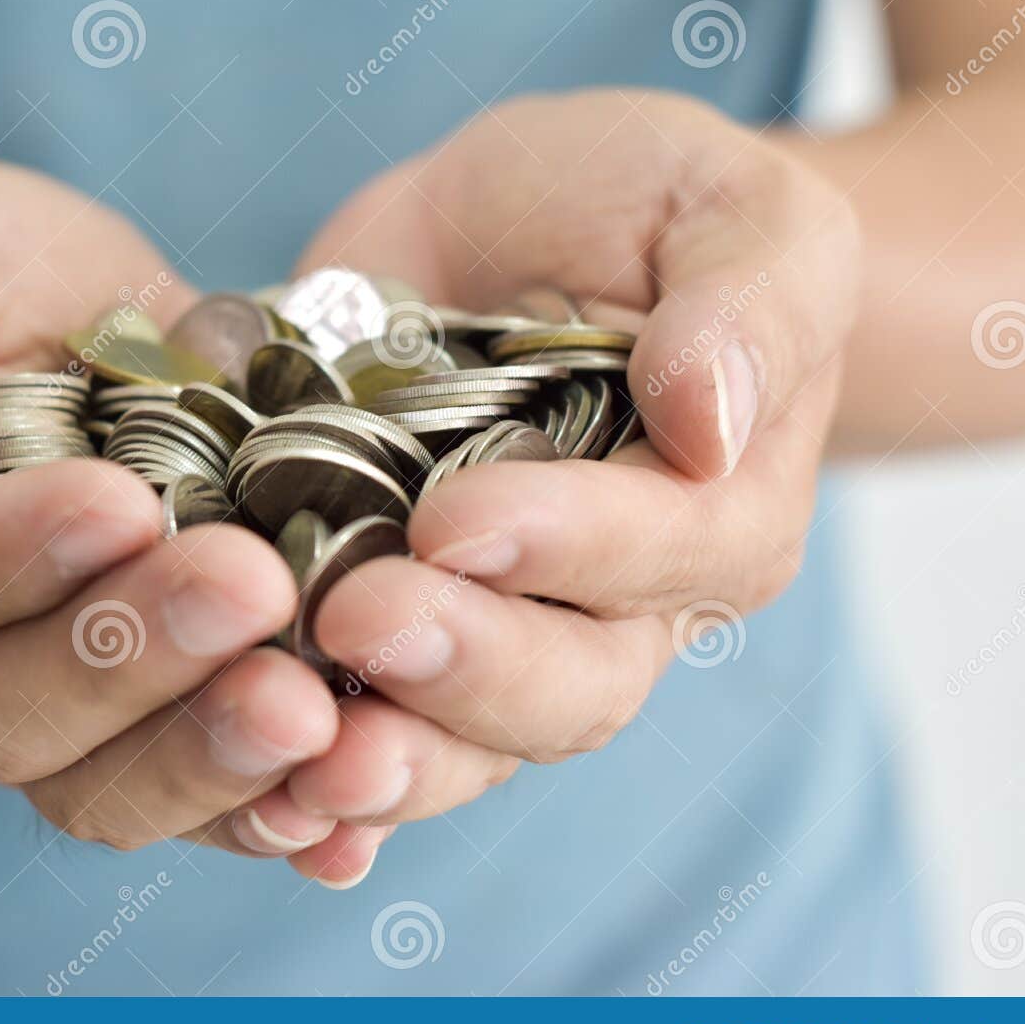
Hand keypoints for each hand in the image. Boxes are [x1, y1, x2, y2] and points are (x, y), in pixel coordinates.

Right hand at [0, 162, 346, 861]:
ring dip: (205, 762)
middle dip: (130, 660)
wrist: (17, 346)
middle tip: (252, 590)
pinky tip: (346, 814)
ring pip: (92, 787)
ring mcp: (16, 724)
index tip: (122, 500)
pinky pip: (185, 810)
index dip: (7, 553)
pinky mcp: (123, 744)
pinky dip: (265, 820)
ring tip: (312, 710)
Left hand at [245, 91, 859, 886]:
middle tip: (356, 620)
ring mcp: (500, 631)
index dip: (564, 549)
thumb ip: (749, 301)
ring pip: (468, 739)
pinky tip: (275, 817)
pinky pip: (376, 730)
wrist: (505, 230)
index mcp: (721, 509)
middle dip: (463, 667)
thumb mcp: (729, 208)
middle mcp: (620, 604)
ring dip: (392, 762)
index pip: (666, 556)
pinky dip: (329, 795)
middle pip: (569, 686)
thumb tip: (711, 417)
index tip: (454, 521)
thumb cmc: (637, 206)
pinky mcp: (396, 631)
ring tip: (308, 760)